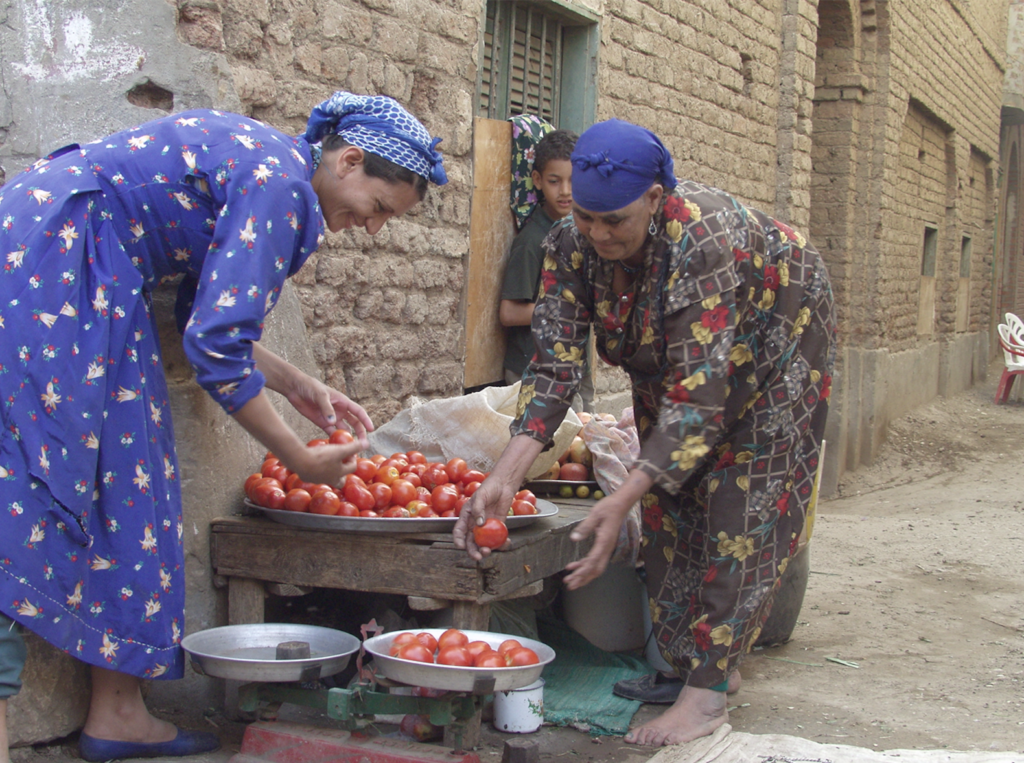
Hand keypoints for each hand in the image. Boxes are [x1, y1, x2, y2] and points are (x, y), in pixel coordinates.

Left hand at [251, 342, 372, 446]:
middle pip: (354, 423)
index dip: (366, 420)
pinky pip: (331, 433)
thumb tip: (333, 422)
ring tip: (351, 448)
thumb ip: (326, 408)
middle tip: (363, 443)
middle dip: (360, 432)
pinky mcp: (322, 423)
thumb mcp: (320, 395)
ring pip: (344, 429)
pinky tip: (337, 447)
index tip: (371, 429)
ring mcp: (331, 418)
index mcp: (343, 402)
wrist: (295, 388)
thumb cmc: (310, 387)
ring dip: (348, 437)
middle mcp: (340, 411)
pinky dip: (335, 439)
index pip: (358, 412)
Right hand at [290, 440, 362, 487]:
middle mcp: (330, 480)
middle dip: (342, 474)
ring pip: (327, 478)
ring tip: (327, 461)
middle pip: (340, 481)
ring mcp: (318, 480)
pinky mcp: (307, 478)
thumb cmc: (321, 457)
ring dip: (329, 471)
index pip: (352, 467)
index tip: (349, 451)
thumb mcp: (339, 450)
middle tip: (340, 464)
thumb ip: (353, 447)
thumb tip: (367, 443)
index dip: (353, 458)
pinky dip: (316, 469)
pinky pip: (315, 475)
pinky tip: (313, 461)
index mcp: (339, 474)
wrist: (299, 461)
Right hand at [452, 434, 544, 559]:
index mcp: (466, 517)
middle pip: (470, 542)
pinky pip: (497, 539)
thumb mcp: (481, 496)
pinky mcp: (497, 528)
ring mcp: (486, 528)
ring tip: (489, 551)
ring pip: (483, 544)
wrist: (503, 485)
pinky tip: (506, 543)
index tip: (461, 546)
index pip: (459, 531)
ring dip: (485, 550)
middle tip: (478, 556)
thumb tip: (479, 523)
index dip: (458, 540)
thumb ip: (478, 509)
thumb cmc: (489, 488)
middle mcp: (474, 525)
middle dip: (473, 551)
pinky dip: (501, 544)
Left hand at [563, 490, 633, 589]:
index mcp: (604, 542)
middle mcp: (607, 548)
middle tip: (570, 585)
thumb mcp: (595, 515)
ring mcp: (606, 548)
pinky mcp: (604, 545)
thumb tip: (574, 538)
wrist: (621, 504)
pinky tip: (576, 566)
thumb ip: (585, 527)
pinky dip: (586, 565)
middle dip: (583, 578)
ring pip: (596, 567)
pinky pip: (595, 559)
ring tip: (570, 579)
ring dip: (583, 574)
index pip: (593, 561)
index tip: (573, 577)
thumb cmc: (609, 508)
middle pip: (596, 569)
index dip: (583, 571)